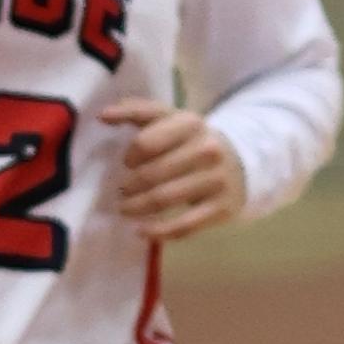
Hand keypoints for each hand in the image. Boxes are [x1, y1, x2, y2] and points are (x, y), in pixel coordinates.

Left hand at [106, 97, 249, 241]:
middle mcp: (207, 149)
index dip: (130, 156)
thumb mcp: (171, 120)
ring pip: (165, 198)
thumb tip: (103, 115)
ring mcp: (216, 180)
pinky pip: (184, 226)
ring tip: (125, 209)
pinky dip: (158, 231)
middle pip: (153, 173)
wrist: (240, 163)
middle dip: (129, 186)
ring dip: (137, 207)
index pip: (146, 142)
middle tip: (121, 191)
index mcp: (191, 123)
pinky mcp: (221, 208)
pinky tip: (142, 231)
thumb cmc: (192, 142)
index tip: (127, 164)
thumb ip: (137, 111)